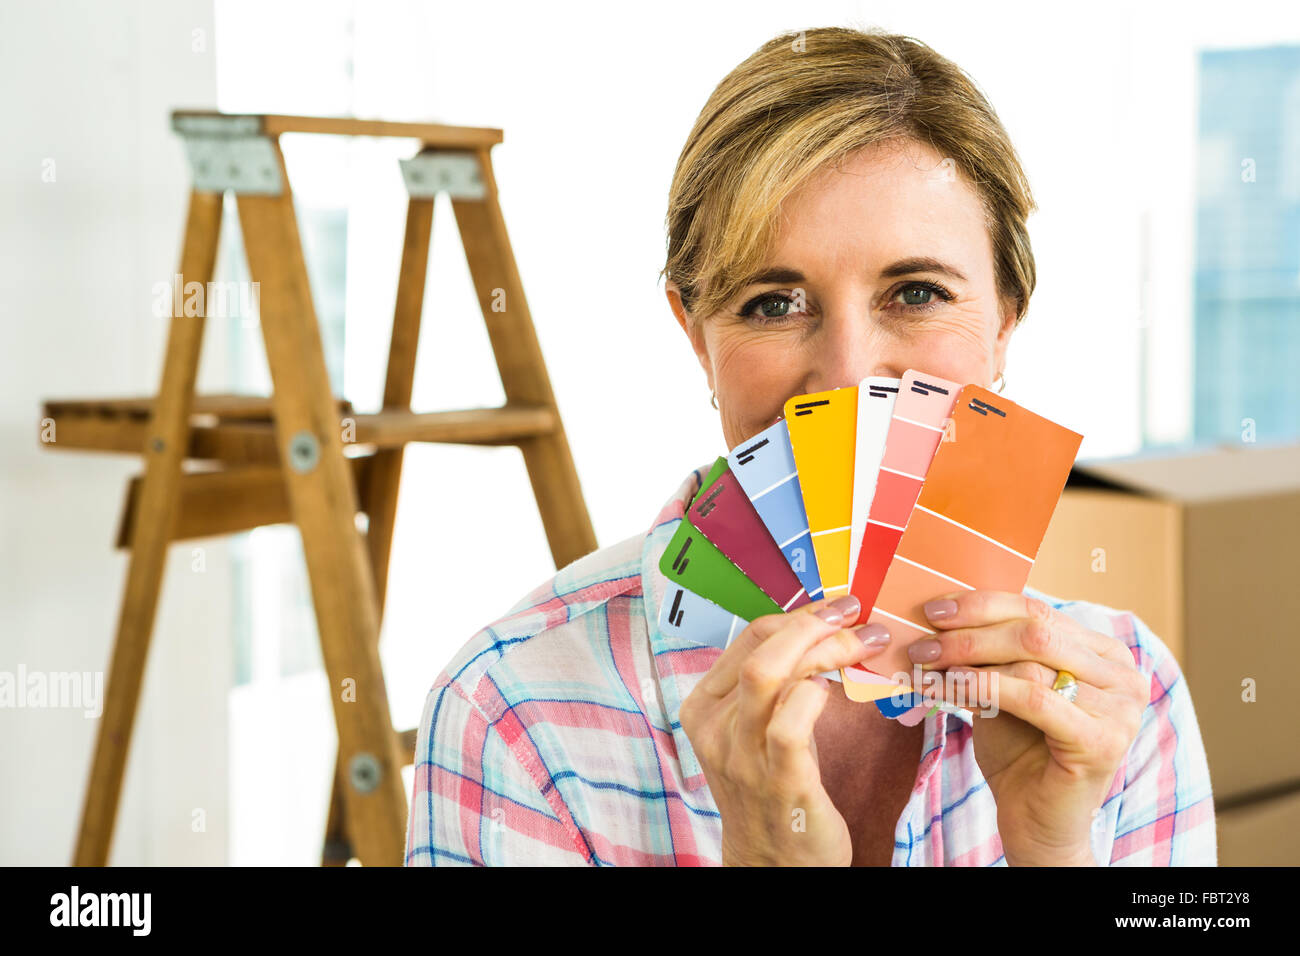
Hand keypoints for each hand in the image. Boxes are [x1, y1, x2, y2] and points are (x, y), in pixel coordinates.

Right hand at [678, 594, 891, 865]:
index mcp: (705, 706)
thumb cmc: (775, 787)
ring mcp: (742, 756)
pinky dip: (814, 696)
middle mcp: (715, 728)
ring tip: (864, 643)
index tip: (837, 608)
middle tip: (856, 617)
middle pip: (761, 649)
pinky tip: (836, 691)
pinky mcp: (777, 781)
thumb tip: (818, 628)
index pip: (749, 637)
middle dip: (814, 623)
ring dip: (827, 649)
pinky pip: (789, 724)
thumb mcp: (759, 728)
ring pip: (771, 676)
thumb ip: (776, 683)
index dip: (798, 614)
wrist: (773, 863)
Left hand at [909, 590, 1147, 865]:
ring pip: (1032, 660)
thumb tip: (941, 612)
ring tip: (927, 664)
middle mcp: (1123, 675)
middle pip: (1035, 631)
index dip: (982, 605)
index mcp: (1105, 653)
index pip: (1038, 610)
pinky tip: (951, 686)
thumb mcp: (1004, 688)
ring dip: (968, 658)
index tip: (933, 608)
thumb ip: (991, 651)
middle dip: (970, 632)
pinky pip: (1033, 698)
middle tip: (922, 641)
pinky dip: (985, 687)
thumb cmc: (1020, 752)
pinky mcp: (1103, 740)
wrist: (1034, 821)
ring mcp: (1120, 708)